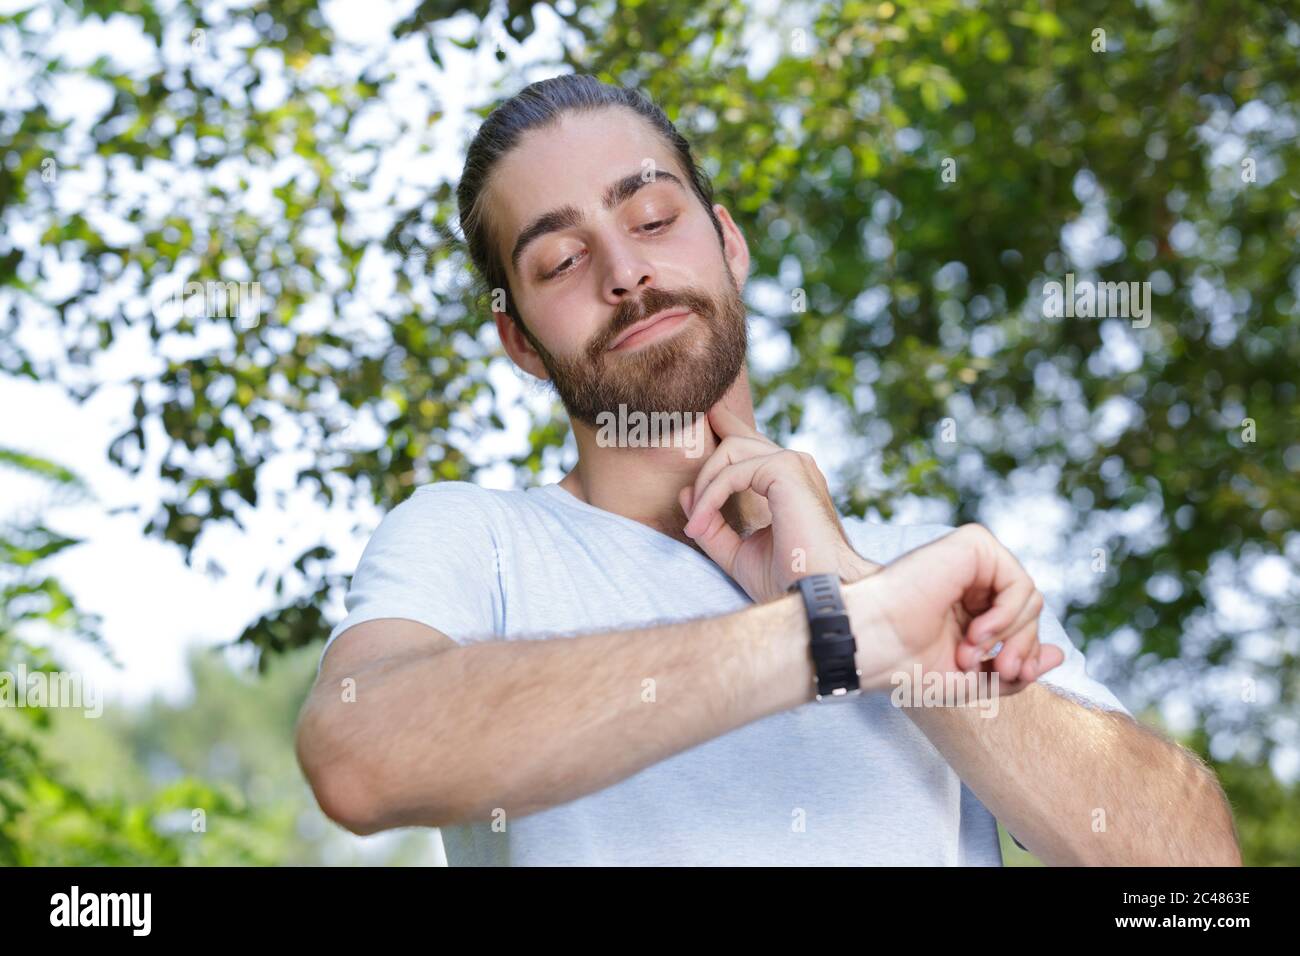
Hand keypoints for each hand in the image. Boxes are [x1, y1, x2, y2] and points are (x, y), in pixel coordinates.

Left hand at [679, 404, 879, 602]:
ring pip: (730, 451)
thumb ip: (713, 524)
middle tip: (689, 507)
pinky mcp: (785, 469)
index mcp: (788, 482)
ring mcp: (792, 464)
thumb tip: (685, 493)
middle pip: (736, 441)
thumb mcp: (738, 552)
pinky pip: (730, 473)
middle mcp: (793, 467)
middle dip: (704, 464)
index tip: (702, 430)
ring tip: (696, 525)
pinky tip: (700, 524)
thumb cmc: (787, 580)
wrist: (815, 596)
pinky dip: (709, 498)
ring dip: (704, 488)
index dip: (724, 432)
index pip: (751, 446)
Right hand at [849, 523, 1064, 694]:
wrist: (873, 646)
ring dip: (1011, 635)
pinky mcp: (973, 546)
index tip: (1006, 675)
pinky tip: (979, 630)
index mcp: (971, 607)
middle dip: (1022, 647)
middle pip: (1032, 611)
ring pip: (1030, 598)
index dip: (1025, 654)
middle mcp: (974, 580)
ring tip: (971, 649)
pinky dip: (1009, 614)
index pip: (1024, 625)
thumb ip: (1015, 668)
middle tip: (996, 668)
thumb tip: (1059, 656)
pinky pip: (1020, 583)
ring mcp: (973, 561)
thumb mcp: (974, 679)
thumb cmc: (908, 664)